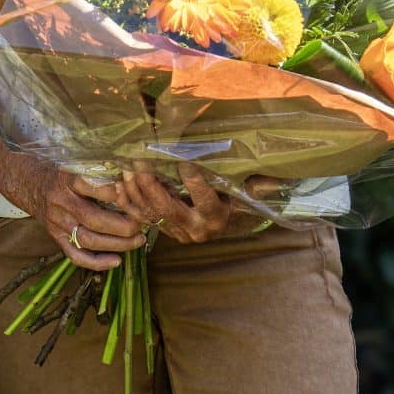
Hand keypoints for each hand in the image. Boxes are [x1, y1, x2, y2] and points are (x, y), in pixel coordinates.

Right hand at [2, 153, 144, 270]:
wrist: (28, 183)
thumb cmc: (61, 172)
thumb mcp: (75, 163)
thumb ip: (98, 170)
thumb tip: (131, 179)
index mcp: (66, 179)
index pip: (93, 187)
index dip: (117, 194)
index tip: (135, 196)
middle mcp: (60, 202)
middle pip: (93, 219)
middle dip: (123, 226)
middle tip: (142, 225)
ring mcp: (57, 222)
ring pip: (88, 240)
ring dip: (117, 244)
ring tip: (138, 241)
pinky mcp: (56, 237)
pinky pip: (76, 255)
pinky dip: (97, 263)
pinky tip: (116, 261)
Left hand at [116, 163, 268, 244]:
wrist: (217, 227)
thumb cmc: (231, 203)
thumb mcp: (244, 195)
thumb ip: (255, 185)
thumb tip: (275, 175)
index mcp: (214, 218)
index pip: (205, 200)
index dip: (194, 182)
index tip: (184, 162)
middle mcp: (193, 229)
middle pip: (167, 207)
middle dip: (150, 184)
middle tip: (140, 161)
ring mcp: (174, 232)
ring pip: (148, 212)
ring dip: (134, 190)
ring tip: (127, 167)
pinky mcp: (160, 231)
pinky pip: (138, 218)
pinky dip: (126, 201)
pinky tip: (118, 183)